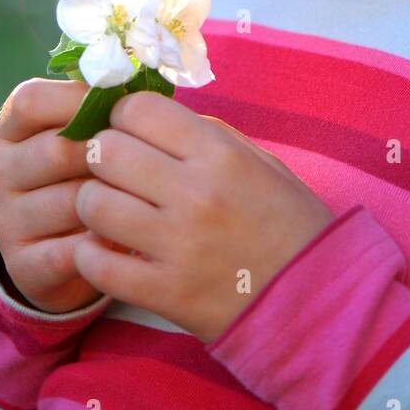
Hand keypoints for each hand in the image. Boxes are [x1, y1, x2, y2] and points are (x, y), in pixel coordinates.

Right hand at [0, 77, 126, 313]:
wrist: (60, 251)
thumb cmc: (85, 172)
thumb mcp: (79, 134)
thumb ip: (98, 107)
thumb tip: (138, 82)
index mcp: (8, 129)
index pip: (31, 100)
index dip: (80, 100)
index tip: (122, 108)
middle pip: (57, 151)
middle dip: (108, 154)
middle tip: (145, 159)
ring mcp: (6, 220)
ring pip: (72, 201)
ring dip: (115, 200)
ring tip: (143, 198)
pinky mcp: (24, 265)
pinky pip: (76, 250)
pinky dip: (109, 243)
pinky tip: (129, 236)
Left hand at [70, 89, 336, 341]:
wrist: (319, 300)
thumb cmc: (290, 223)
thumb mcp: (260, 162)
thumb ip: (207, 136)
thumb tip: (152, 119)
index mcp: (220, 153)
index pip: (138, 110)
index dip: (123, 116)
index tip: (126, 130)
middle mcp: (196, 193)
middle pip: (106, 151)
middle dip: (101, 156)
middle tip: (114, 172)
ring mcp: (178, 245)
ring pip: (93, 203)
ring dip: (93, 204)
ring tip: (109, 211)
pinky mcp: (166, 293)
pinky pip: (97, 264)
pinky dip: (91, 255)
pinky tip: (107, 251)